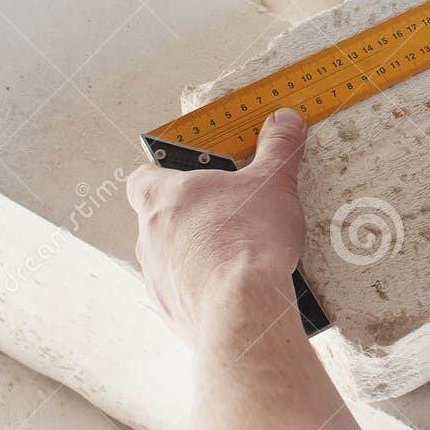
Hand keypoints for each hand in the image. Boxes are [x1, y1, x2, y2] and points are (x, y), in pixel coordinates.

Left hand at [125, 109, 307, 343]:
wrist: (242, 308)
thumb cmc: (246, 241)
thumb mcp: (273, 182)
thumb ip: (277, 148)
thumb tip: (285, 121)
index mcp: (164, 196)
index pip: (144, 177)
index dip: (164, 174)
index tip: (192, 176)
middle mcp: (149, 235)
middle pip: (158, 218)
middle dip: (190, 216)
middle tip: (228, 216)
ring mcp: (156, 275)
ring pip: (169, 256)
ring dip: (195, 254)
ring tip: (236, 256)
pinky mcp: (170, 308)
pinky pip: (181, 291)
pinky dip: (202, 287)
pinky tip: (232, 288)